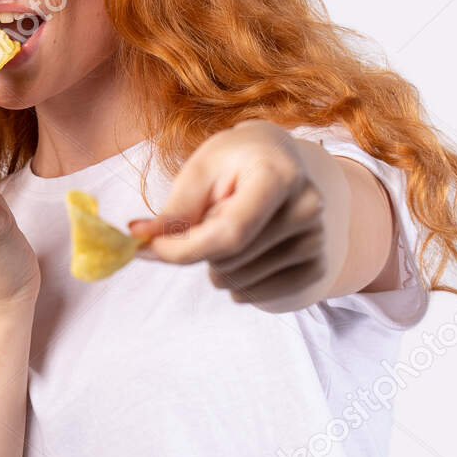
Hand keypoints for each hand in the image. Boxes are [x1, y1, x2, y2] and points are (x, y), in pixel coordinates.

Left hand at [128, 120, 343, 313]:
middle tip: (213, 215)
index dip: (183, 248)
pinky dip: (237, 282)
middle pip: (229, 260)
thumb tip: (138, 239)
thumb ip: (174, 211)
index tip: (149, 248)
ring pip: (238, 282)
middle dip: (200, 247)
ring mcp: (317, 240)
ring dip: (218, 265)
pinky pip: (257, 296)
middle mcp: (307, 208)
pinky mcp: (317, 267)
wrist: (278, 160)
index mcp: (278, 175)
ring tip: (233, 228)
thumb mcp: (199, 171)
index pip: (230, 233)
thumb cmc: (234, 163)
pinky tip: (245, 252)